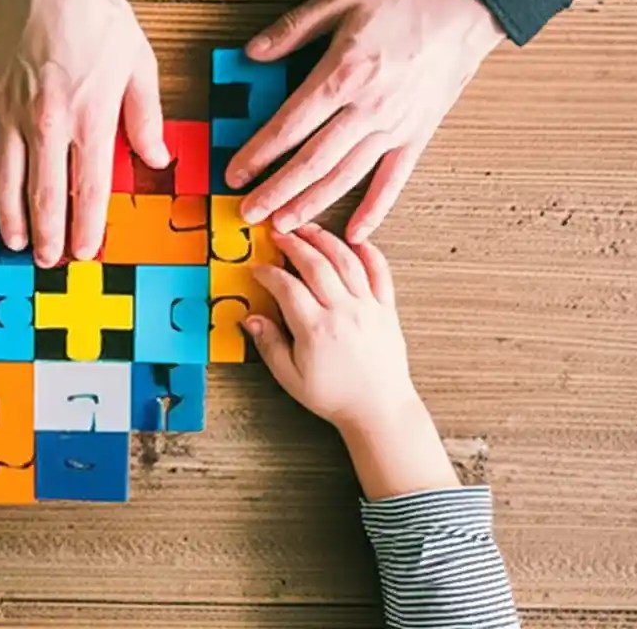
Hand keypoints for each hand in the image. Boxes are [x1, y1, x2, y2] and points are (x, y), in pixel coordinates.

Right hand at [0, 0, 169, 266]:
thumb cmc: (99, 16)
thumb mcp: (140, 65)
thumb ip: (147, 119)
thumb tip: (158, 158)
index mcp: (91, 120)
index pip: (89, 191)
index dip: (86, 229)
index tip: (83, 254)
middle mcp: (47, 125)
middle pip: (45, 197)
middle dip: (47, 237)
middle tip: (45, 262)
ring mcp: (7, 112)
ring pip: (4, 180)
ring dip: (9, 217)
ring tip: (13, 241)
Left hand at [227, 0, 505, 242]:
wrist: (468, 6)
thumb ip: (294, 27)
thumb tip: (252, 52)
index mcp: (344, 74)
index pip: (290, 125)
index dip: (259, 153)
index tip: (235, 172)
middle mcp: (368, 108)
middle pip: (313, 161)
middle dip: (276, 191)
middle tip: (248, 212)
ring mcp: (395, 126)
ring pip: (346, 176)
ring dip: (312, 204)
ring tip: (284, 225)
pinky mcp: (418, 135)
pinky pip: (394, 180)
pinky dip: (375, 209)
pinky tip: (356, 233)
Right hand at [244, 225, 458, 498]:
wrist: (378, 409)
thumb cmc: (334, 396)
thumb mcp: (290, 378)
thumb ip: (269, 345)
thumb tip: (250, 319)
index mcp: (316, 329)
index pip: (286, 287)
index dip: (268, 273)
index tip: (257, 268)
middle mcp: (343, 312)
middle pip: (315, 264)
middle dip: (293, 244)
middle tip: (277, 233)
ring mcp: (367, 307)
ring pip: (346, 260)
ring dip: (324, 239)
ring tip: (308, 228)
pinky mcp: (386, 309)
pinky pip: (379, 271)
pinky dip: (368, 252)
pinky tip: (354, 241)